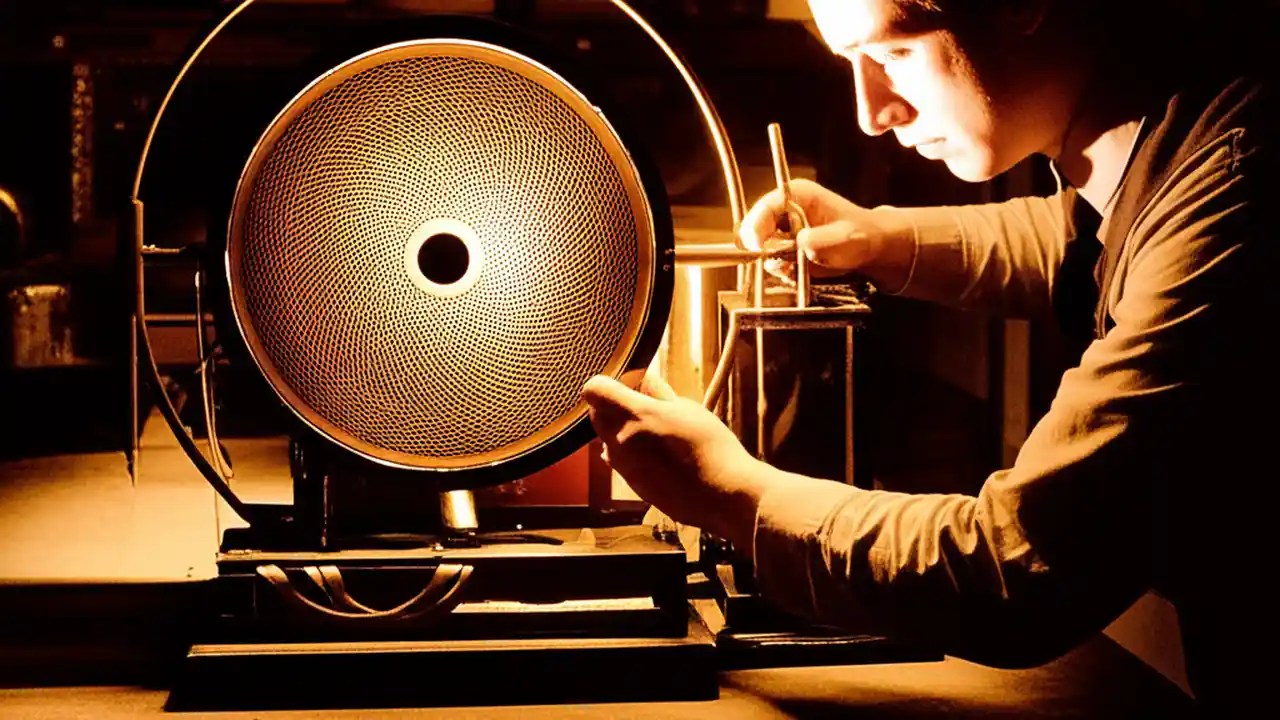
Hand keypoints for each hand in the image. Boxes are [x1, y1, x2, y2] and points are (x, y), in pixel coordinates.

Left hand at [580, 373, 767, 546]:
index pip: (594, 390)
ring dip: (621, 430)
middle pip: (596, 415)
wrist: (721, 494)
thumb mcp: (688, 409)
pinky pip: (620, 460)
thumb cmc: (710, 447)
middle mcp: (621, 440)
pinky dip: (630, 451)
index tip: (625, 384)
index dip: (605, 383)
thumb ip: (660, 394)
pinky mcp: (631, 484)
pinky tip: (656, 453)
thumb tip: (646, 381)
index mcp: (635, 415)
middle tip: (641, 404)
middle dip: (611, 406)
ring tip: (654, 431)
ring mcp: (623, 465)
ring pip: (607, 439)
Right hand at [740, 178, 913, 287]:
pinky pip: (770, 260)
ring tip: (799, 267)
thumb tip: (800, 243)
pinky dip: (781, 270)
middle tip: (783, 263)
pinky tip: (799, 272)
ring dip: (775, 262)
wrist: (868, 248)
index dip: (757, 227)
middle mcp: (784, 209)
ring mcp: (782, 228)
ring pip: (760, 248)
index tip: (758, 249)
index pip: (765, 207)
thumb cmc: (861, 236)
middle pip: (756, 227)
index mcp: (797, 195)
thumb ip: (822, 240)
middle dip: (766, 249)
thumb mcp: (846, 238)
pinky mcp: (783, 247)